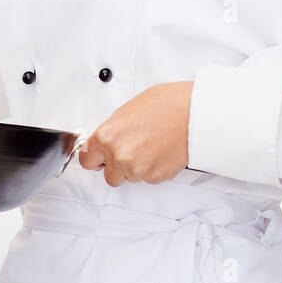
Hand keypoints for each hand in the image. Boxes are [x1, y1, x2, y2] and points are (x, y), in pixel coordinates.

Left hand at [75, 81, 193, 187]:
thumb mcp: (128, 110)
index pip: (87, 160)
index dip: (95, 158)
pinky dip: (153, 168)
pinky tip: (160, 151)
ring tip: (151, 146)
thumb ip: (113, 130)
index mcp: (107, 136)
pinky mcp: (155, 176)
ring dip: (137, 167)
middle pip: (109, 176)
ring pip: (130, 177)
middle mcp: (119, 156)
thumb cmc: (166, 104)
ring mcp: (137, 169)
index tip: (100, 157)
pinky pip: (148, 177)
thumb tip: (108, 140)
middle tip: (132, 150)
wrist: (194, 113)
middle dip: (117, 167)